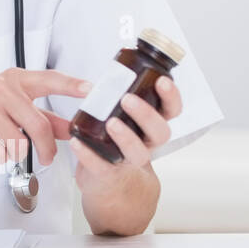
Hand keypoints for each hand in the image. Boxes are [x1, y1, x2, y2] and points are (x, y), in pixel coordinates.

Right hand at [0, 68, 90, 166]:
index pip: (49, 79)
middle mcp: (0, 89)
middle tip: (48, 158)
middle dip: (47, 149)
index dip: (72, 85)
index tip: (91, 90)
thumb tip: (71, 129)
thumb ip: (39, 115)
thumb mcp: (6, 103)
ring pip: (19, 144)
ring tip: (1, 144)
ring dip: (15, 153)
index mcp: (13, 80)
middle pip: (38, 125)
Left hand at [70, 74, 181, 195]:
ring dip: (126, 136)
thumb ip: (125, 95)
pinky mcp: (108, 174)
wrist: (112, 183)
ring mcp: (128, 160)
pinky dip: (88, 155)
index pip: (171, 110)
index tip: (161, 81)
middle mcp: (146, 143)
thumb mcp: (128, 118)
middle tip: (128, 99)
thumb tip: (118, 64)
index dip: (171, 97)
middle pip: (160, 132)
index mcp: (152, 126)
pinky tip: (77, 143)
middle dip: (146, 114)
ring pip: (137, 152)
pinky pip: (101, 166)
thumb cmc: (119, 143)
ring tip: (111, 123)